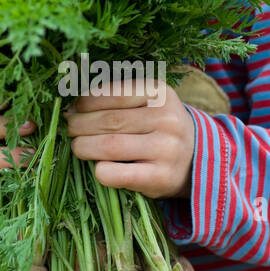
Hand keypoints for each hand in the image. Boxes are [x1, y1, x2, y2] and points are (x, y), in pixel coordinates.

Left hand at [65, 80, 194, 199]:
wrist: (198, 159)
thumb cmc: (161, 127)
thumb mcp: (149, 103)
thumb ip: (118, 98)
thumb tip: (73, 106)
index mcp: (161, 94)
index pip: (114, 93)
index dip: (86, 102)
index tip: (74, 108)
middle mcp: (167, 119)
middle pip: (109, 121)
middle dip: (80, 125)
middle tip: (70, 129)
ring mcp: (166, 149)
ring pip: (109, 146)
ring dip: (84, 147)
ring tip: (78, 147)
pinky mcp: (160, 177)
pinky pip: (116, 174)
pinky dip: (100, 171)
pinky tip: (99, 167)